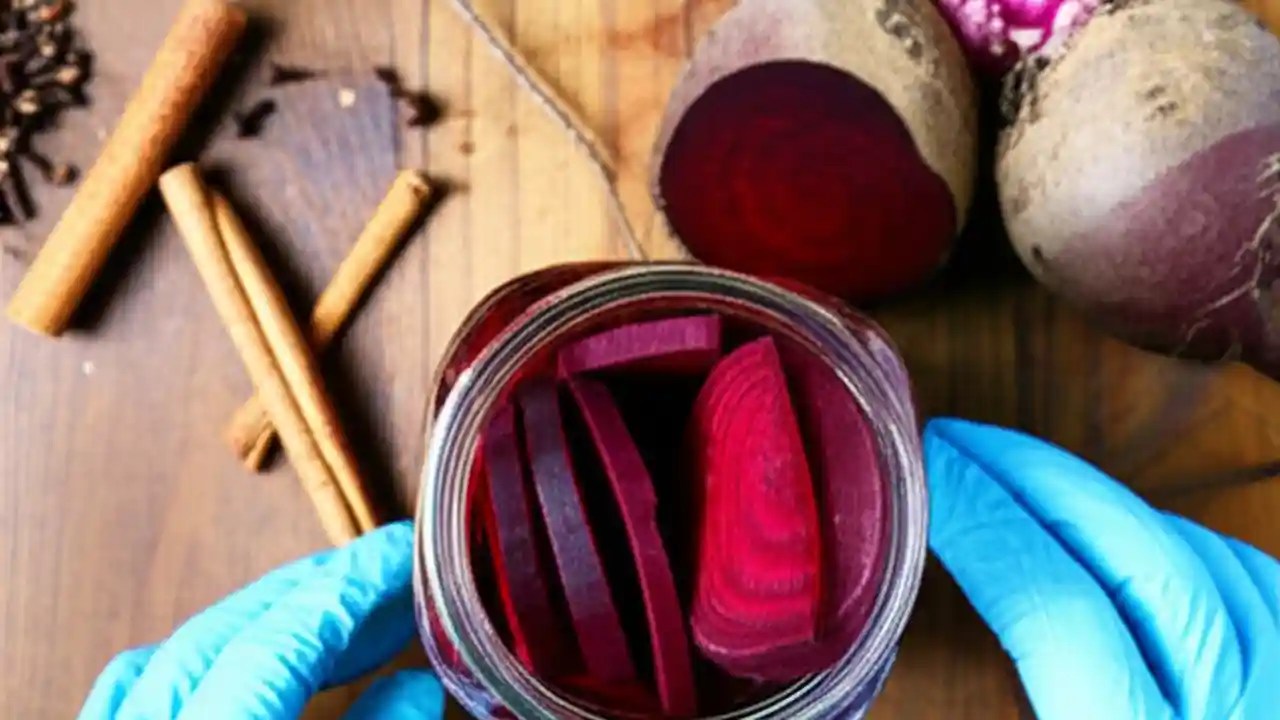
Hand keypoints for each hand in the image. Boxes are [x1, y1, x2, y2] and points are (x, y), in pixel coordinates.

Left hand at [79, 521, 443, 719]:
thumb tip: (417, 684)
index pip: (286, 638)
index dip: (353, 585)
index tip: (403, 550)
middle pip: (227, 630)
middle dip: (314, 590)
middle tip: (386, 573)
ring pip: (177, 650)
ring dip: (264, 617)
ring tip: (336, 615)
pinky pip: (133, 690)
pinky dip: (199, 657)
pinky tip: (246, 654)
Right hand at [925, 419, 1279, 719]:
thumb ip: (996, 693)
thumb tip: (891, 620)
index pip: (1052, 604)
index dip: (983, 520)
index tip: (929, 469)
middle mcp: (1227, 709)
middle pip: (1133, 551)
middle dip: (1035, 475)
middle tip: (961, 443)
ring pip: (1194, 551)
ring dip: (1101, 506)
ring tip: (1026, 490)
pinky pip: (1251, 574)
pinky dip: (1183, 543)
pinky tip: (1134, 544)